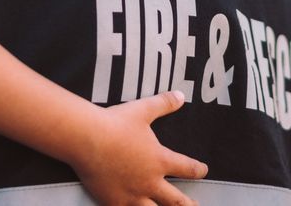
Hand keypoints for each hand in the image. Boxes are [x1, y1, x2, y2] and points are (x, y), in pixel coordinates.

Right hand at [71, 90, 207, 205]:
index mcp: (160, 160)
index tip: (203, 171)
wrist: (87, 139)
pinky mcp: (113, 201)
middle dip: (188, 205)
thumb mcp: (143, 109)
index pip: (187, 168)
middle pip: (176, 200)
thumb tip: (181, 96)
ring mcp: (132, 194)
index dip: (198, 170)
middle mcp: (150, 181)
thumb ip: (164, 103)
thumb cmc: (115, 124)